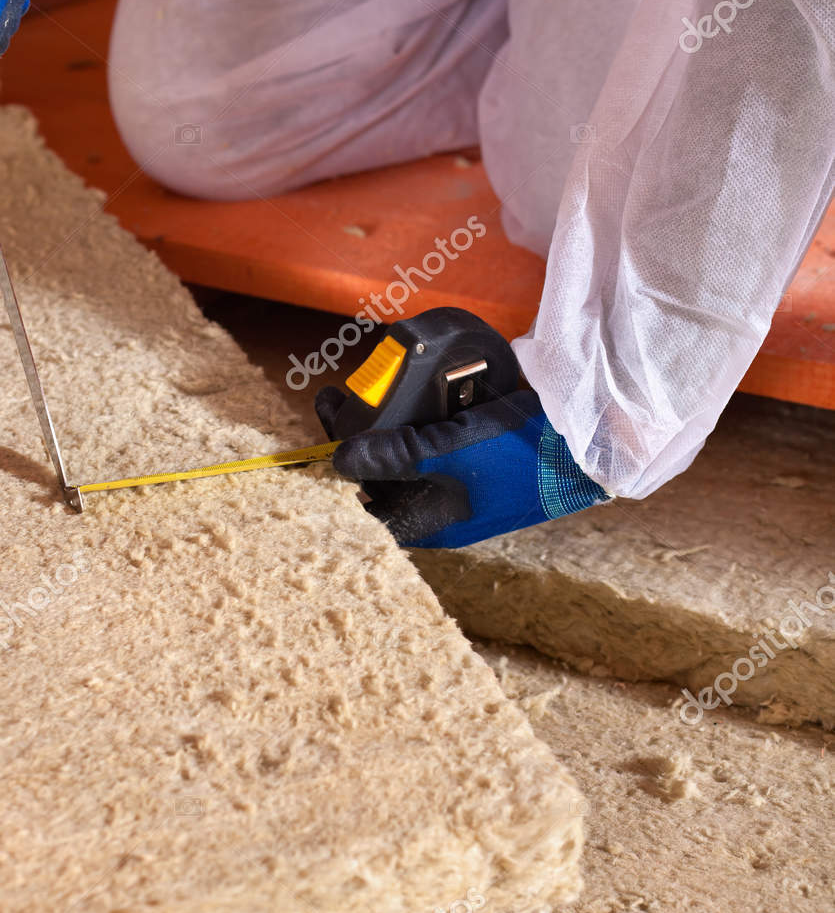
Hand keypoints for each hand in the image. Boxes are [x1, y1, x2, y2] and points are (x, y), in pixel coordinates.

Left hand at [316, 384, 607, 547]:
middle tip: (333, 400)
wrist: (590, 437)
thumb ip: (393, 456)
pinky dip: (415, 418)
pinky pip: (431, 439)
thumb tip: (337, 460)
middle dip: (357, 441)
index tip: (322, 442)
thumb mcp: (448, 452)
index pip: (369, 512)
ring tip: (362, 390)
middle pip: (381, 476)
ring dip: (383, 425)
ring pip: (404, 454)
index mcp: (435, 523)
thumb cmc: (520, 455)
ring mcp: (459, 479)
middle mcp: (443, 506)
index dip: (340, 481)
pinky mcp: (474, 452)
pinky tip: (406, 389)